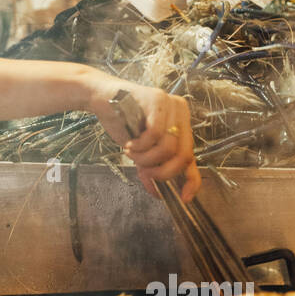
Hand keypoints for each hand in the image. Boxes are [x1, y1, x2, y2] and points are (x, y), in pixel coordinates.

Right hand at [88, 75, 200, 201]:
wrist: (101, 98)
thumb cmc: (121, 121)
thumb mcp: (141, 149)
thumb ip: (152, 167)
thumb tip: (158, 193)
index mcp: (182, 125)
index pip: (192, 157)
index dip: (191, 181)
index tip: (184, 198)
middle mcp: (181, 113)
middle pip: (184, 155)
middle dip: (163, 171)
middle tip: (144, 171)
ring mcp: (171, 105)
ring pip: (168, 147)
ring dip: (145, 158)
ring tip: (131, 152)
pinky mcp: (157, 99)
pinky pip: (155, 134)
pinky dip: (140, 145)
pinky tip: (129, 142)